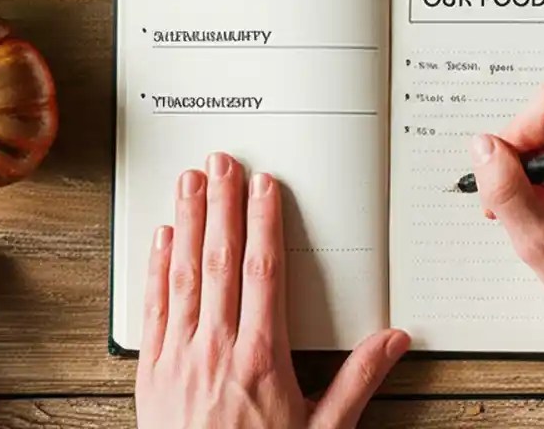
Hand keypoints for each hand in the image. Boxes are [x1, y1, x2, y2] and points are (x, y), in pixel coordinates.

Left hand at [135, 153, 410, 428]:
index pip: (263, 272)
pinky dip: (155, 269)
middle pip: (220, 260)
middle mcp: (216, 350)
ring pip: (182, 275)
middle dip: (222, 206)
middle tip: (223, 164)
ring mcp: (178, 358)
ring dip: (186, 223)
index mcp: (260, 358)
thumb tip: (392, 341)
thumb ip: (358, 380)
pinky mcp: (151, 372)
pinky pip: (153, 309)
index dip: (263, 222)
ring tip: (189, 183)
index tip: (265, 188)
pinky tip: (161, 239)